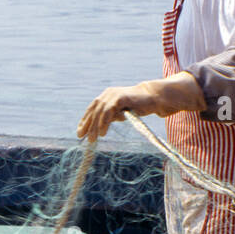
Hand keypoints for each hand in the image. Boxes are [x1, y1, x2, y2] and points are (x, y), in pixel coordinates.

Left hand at [76, 72, 205, 140]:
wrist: (154, 98)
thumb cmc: (139, 106)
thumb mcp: (121, 112)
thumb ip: (112, 117)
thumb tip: (99, 128)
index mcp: (106, 96)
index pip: (92, 109)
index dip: (85, 120)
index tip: (80, 132)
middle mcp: (107, 94)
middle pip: (94, 111)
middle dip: (87, 125)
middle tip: (82, 137)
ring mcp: (113, 95)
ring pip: (99, 112)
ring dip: (94, 126)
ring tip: (92, 139)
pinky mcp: (120, 98)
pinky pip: (108, 111)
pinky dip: (104, 123)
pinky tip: (102, 132)